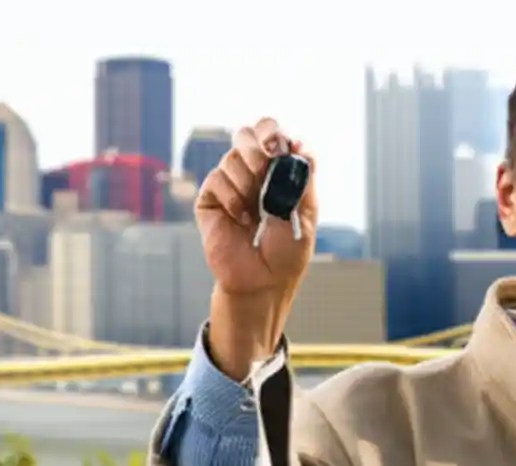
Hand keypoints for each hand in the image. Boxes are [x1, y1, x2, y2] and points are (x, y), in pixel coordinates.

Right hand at [195, 117, 317, 377]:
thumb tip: (299, 145)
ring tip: (255, 211)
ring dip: (249, 180)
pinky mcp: (210, 200)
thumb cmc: (286, 253)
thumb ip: (301, 178)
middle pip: (248, 134)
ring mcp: (231, 185)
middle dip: (258, 146)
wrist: (261, 283)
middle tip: (266, 165)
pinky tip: (240, 219)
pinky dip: (232, 196)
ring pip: (233, 156)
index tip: (280, 145)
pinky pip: (217, 178)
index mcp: (279, 172)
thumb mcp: (305, 213)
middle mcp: (254, 173)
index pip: (272, 133)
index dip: (273, 132)